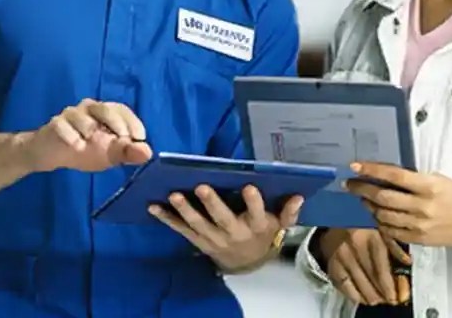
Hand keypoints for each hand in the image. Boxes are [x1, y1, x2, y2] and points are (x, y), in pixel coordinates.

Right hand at [24, 98, 152, 172]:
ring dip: (89, 128)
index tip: (140, 138)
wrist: (52, 154)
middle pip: (104, 108)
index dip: (132, 122)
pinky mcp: (55, 124)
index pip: (121, 110)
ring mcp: (71, 115)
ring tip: (91, 144)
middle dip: (115, 123)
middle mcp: (89, 109)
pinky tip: (76, 146)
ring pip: (81, 115)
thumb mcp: (109, 155)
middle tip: (122, 139)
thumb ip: (127, 152)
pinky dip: (70, 135)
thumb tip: (148, 152)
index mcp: (105, 113)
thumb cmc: (85, 150)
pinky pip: (61, 124)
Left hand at [149, 184, 302, 272]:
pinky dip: (167, 219)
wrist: (247, 264)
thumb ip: (288, 212)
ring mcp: (214, 238)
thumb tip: (298, 196)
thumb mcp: (279, 225)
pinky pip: (181, 230)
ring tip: (174, 195)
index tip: (249, 187)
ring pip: (199, 224)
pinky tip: (153, 206)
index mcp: (257, 226)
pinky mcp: (199, 241)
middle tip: (201, 187)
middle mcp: (235, 233)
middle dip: (212, 204)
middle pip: (223, 218)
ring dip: (185, 210)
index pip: (257, 213)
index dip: (254, 202)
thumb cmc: (263, 235)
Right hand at [319, 228, 410, 306]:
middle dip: (383, 294)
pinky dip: (356, 296)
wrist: (336, 218)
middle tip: (391, 299)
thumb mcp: (382, 228)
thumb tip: (407, 262)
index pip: (381, 269)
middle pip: (371, 279)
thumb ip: (395, 245)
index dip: (389, 286)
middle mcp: (354, 246)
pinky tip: (364, 297)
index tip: (396, 296)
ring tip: (379, 299)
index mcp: (370, 236)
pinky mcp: (332, 264)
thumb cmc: (363, 225)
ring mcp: (341, 256)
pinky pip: (345, 287)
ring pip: (359, 286)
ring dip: (371, 297)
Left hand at [345, 161, 451, 250]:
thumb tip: (383, 174)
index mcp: (428, 186)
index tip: (354, 166)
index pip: (394, 175)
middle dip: (361, 189)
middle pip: (383, 197)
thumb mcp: (438, 179)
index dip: (371, 170)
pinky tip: (377, 214)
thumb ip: (413, 178)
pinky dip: (379, 222)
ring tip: (363, 199)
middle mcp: (422, 206)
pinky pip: (390, 231)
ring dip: (369, 206)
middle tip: (349, 184)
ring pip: (383, 215)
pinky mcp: (418, 239)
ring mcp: (419, 225)